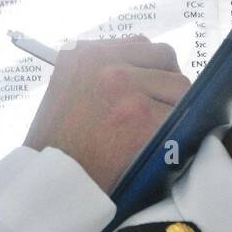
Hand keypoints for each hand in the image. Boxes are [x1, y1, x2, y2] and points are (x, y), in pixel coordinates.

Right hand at [24, 36, 189, 193]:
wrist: (47, 185)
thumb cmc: (54, 147)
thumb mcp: (65, 93)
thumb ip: (97, 76)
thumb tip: (141, 75)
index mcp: (82, 54)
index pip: (138, 45)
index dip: (148, 70)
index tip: (146, 91)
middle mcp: (104, 63)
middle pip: (164, 58)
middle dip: (165, 83)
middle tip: (156, 112)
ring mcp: (126, 88)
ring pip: (180, 87)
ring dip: (174, 110)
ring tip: (156, 133)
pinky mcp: (144, 118)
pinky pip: (184, 118)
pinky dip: (179, 135)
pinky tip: (162, 149)